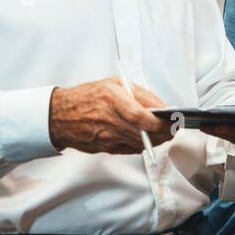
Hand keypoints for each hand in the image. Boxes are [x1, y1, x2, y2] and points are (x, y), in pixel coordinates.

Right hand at [48, 78, 171, 153]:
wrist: (60, 116)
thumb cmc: (87, 97)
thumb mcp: (114, 84)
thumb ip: (140, 94)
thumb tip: (161, 107)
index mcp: (111, 99)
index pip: (139, 116)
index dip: (158, 123)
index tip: (170, 122)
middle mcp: (109, 120)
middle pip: (143, 133)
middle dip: (164, 133)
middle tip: (174, 128)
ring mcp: (106, 137)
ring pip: (140, 144)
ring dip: (156, 140)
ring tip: (165, 133)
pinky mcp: (106, 148)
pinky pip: (131, 149)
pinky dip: (143, 145)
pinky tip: (148, 138)